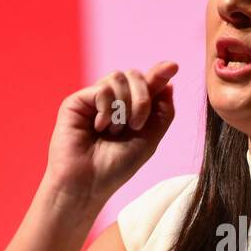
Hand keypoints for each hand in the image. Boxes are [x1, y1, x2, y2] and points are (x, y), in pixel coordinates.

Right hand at [44, 61, 178, 207]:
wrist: (88, 183)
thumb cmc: (116, 167)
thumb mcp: (150, 139)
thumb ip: (162, 112)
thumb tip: (169, 82)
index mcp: (131, 109)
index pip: (147, 84)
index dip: (160, 73)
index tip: (173, 67)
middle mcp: (113, 101)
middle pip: (135, 75)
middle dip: (143, 98)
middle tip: (137, 125)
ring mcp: (95, 99)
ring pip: (119, 77)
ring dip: (125, 106)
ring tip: (115, 131)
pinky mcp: (77, 101)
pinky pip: (103, 88)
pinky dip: (107, 108)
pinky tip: (100, 127)